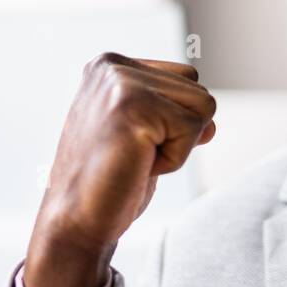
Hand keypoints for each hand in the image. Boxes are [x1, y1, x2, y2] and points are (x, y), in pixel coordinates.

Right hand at [23, 54, 216, 286]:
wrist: (74, 221)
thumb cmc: (110, 180)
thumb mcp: (144, 133)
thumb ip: (173, 111)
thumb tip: (211, 121)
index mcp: (110, 64)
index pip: (187, 78)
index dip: (175, 120)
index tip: (135, 142)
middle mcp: (112, 65)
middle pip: (200, 91)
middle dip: (180, 132)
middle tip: (135, 154)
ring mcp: (121, 83)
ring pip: (204, 107)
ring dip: (179, 145)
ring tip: (136, 158)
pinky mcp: (133, 107)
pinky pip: (194, 128)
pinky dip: (175, 158)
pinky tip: (138, 165)